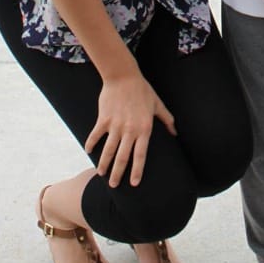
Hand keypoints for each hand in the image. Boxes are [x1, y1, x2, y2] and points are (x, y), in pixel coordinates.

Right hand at [85, 73, 176, 188]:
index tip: (134, 183)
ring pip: (108, 150)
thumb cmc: (142, 90)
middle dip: (118, 174)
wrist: (123, 76)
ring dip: (104, 164)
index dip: (137, 171)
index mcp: (144, 128)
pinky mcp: (103, 119)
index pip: (141, 155)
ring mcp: (115, 125)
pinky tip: (89, 151)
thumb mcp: (158, 104)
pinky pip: (96, 135)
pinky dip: (91, 144)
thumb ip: (167, 120)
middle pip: (122, 157)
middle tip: (114, 186)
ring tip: (101, 174)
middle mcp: (129, 130)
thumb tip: (175, 133)